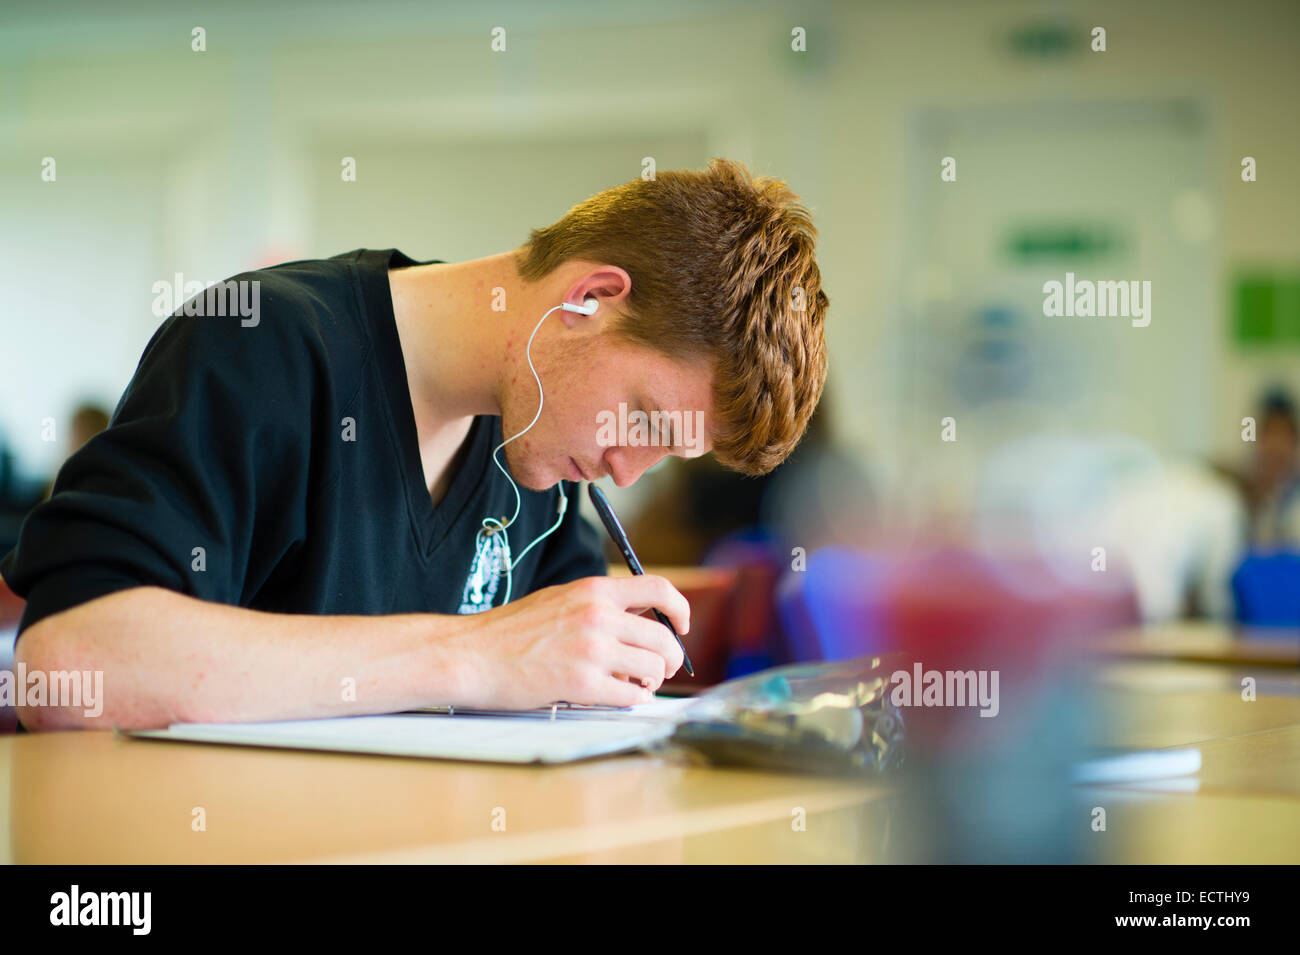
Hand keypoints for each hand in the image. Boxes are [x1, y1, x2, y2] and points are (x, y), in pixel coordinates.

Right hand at [451, 575, 688, 708]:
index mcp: (594, 590)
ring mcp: (591, 650)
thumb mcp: (560, 599)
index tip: (681, 627)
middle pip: (663, 638)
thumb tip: (641, 620)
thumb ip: (599, 605)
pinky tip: (620, 697)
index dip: (680, 610)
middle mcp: (598, 616)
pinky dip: (633, 700)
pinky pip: (631, 696)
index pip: (659, 590)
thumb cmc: (511, 632)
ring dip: (651, 682)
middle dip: (669, 659)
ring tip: (634, 684)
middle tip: (658, 670)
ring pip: (653, 668)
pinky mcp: (581, 683)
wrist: (471, 655)